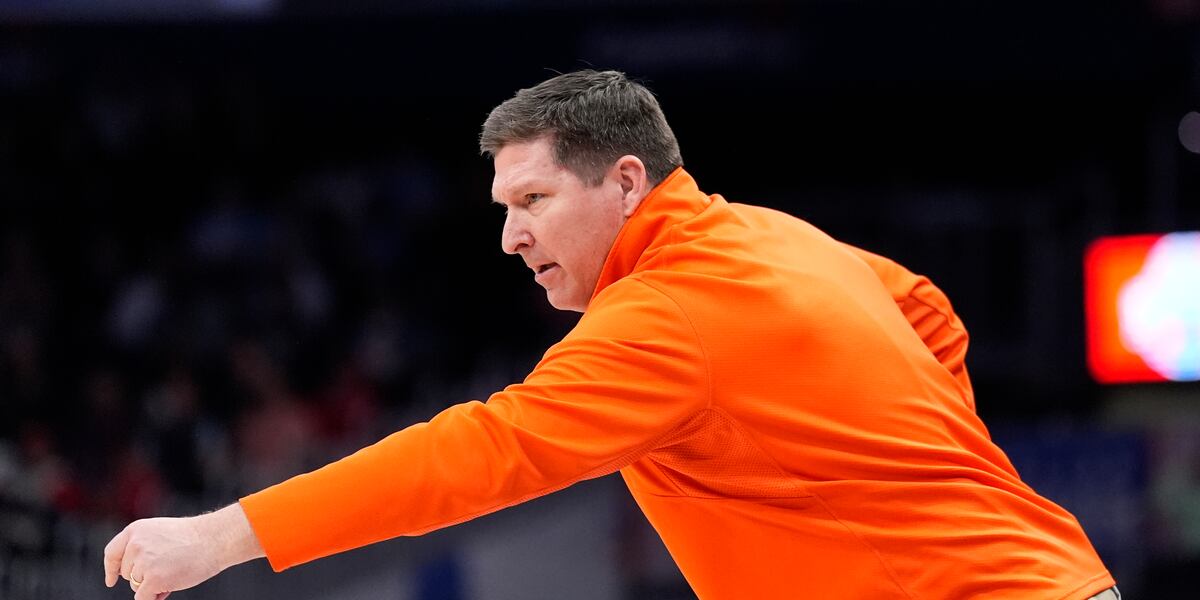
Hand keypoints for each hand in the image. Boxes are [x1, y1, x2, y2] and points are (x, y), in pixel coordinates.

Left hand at [103, 504, 264, 599]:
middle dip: (144, 577)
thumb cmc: (193, 538)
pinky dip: (154, 597)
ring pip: (136, 586)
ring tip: (175, 571)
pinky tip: (170, 585)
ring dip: (153, 585)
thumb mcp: (160, 533)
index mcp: (135, 530)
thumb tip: (131, 573)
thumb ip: (142, 545)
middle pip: (127, 574)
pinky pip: (143, 598)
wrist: (214, 539)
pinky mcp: (151, 578)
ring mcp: (142, 562)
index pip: (112, 552)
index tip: (112, 580)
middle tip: (168, 568)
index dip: (111, 568)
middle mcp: (135, 544)